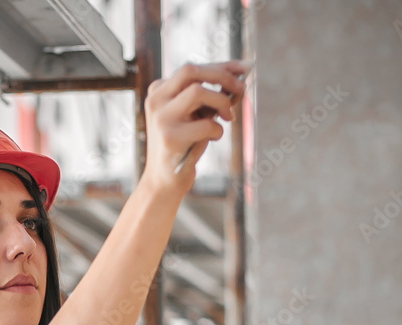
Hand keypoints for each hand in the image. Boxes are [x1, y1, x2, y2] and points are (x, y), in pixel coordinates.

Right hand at [141, 59, 249, 192]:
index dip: (222, 65)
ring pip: (198, 91)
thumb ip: (211, 96)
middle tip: (242, 88)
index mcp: (159, 91)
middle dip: (222, 76)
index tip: (245, 67)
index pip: (192, 68)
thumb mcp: (197, 115)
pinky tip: (214, 138)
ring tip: (229, 117)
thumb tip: (240, 77)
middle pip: (191, 71)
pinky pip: (206, 124)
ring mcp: (160, 118)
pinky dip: (218, 130)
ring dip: (222, 102)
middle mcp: (156, 100)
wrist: (164, 180)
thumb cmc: (185, 145)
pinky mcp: (170, 137)